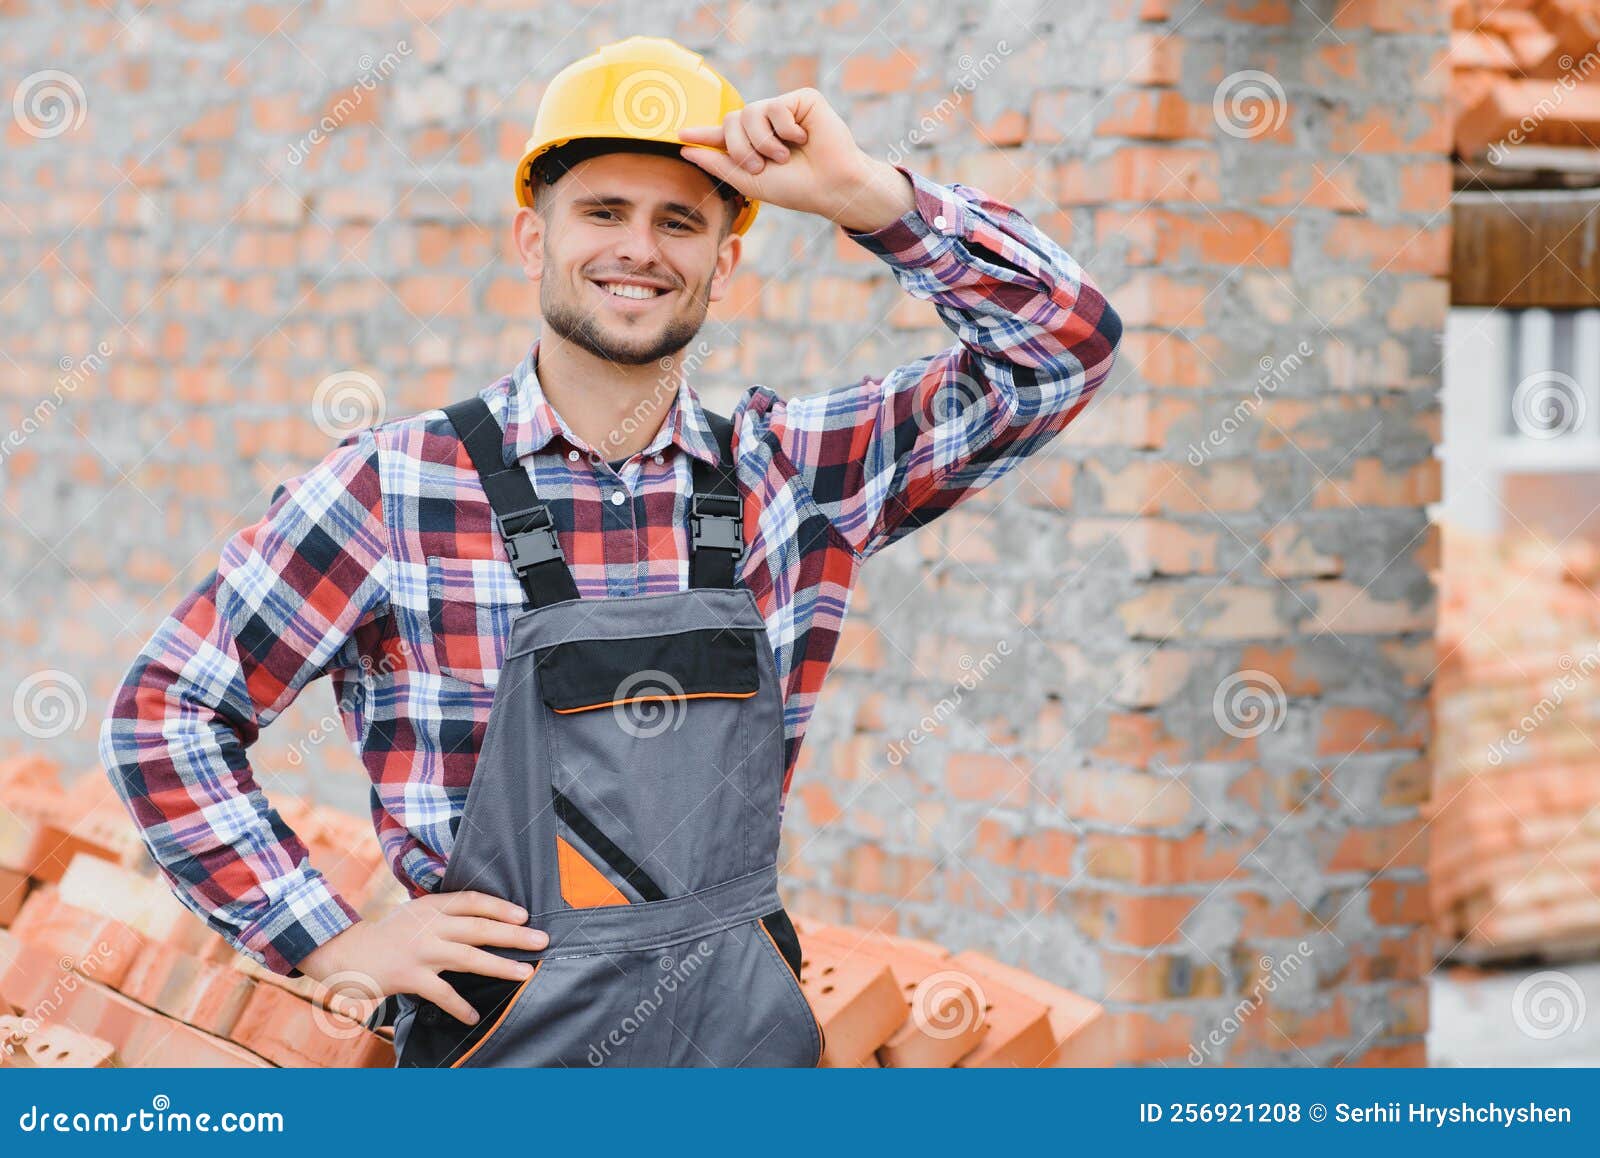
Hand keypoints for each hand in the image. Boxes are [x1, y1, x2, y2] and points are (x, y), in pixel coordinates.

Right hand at [296, 891, 548, 1025]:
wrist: (348, 952)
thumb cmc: (389, 933)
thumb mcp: (416, 911)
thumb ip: (444, 912)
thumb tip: (482, 915)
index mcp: (432, 906)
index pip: (473, 901)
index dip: (500, 907)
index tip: (524, 914)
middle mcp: (430, 925)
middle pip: (479, 928)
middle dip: (513, 934)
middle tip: (541, 940)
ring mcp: (421, 951)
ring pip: (468, 957)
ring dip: (499, 965)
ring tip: (524, 973)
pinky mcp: (410, 976)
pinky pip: (442, 992)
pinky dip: (459, 1006)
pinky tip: (473, 1015)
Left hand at [677, 87, 914, 232]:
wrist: (831, 186)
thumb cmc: (795, 188)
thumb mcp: (750, 181)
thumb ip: (718, 165)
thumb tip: (686, 150)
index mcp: (754, 145)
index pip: (723, 135)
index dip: (702, 134)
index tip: (679, 135)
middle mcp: (767, 124)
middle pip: (732, 121)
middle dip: (740, 148)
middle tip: (759, 167)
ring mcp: (784, 109)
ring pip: (751, 112)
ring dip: (764, 142)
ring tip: (784, 156)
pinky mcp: (802, 99)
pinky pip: (776, 107)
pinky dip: (786, 129)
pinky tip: (804, 139)